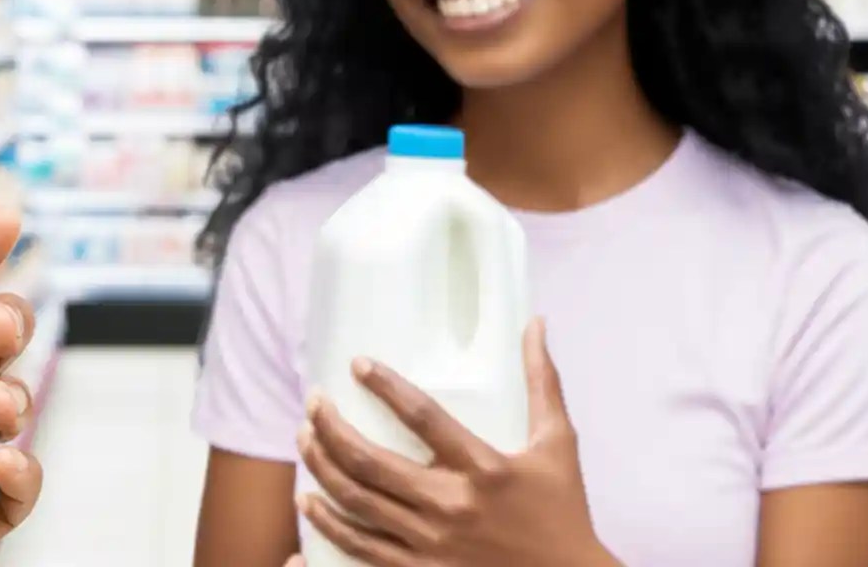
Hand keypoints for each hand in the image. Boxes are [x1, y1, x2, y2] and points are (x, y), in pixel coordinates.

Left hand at [293, 319, 619, 566]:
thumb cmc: (563, 512)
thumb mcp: (558, 444)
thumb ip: (542, 383)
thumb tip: (535, 324)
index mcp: (484, 468)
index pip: (423, 416)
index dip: (386, 385)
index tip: (357, 363)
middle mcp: (451, 506)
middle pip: (371, 462)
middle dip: (330, 428)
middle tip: (313, 403)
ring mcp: (431, 544)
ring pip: (356, 502)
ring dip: (320, 468)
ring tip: (304, 439)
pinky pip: (360, 549)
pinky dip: (327, 526)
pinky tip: (308, 501)